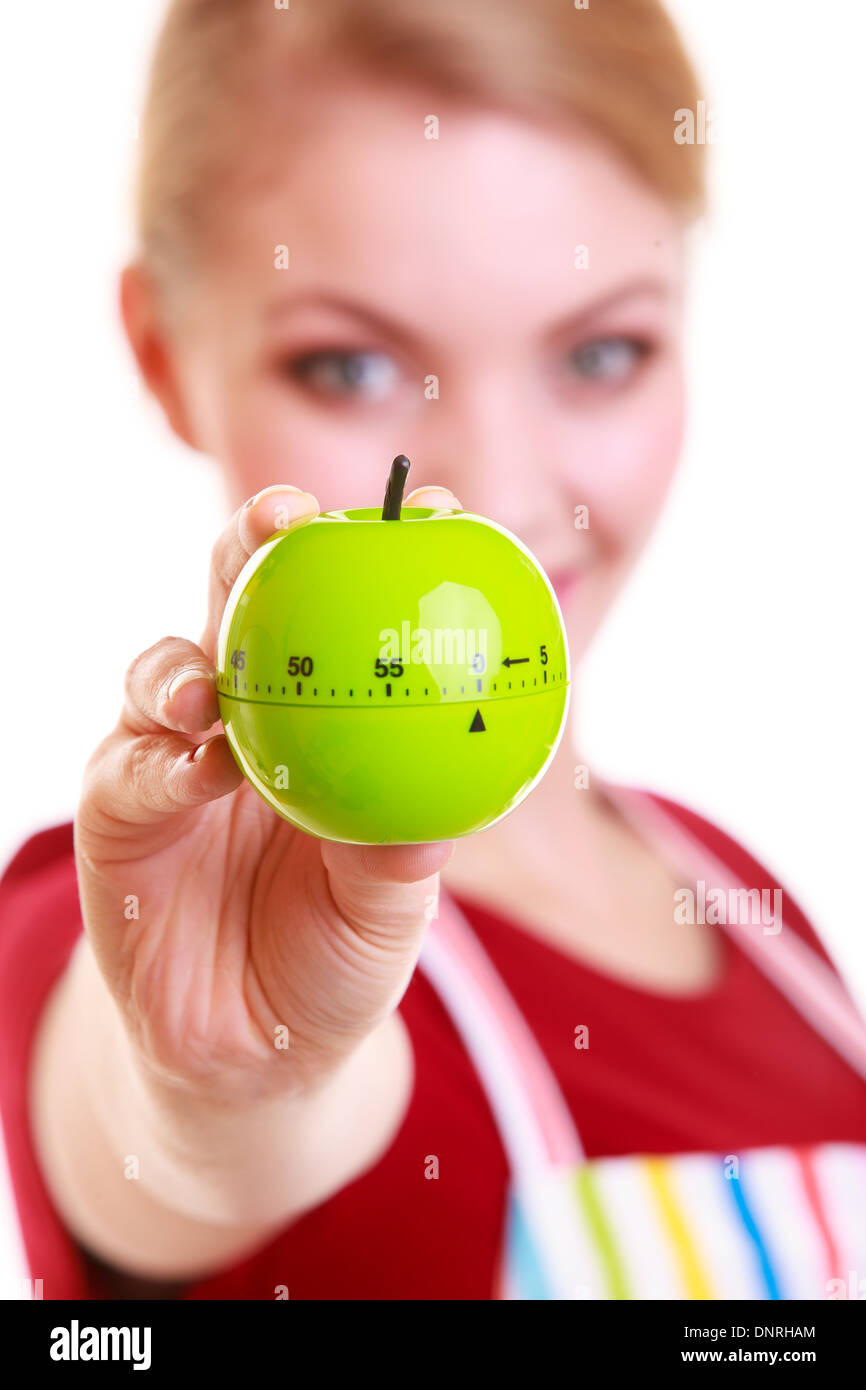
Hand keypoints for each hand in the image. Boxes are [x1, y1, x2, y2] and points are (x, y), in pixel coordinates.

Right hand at [74, 482, 461, 1105]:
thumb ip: (400, 856)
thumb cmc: (333, 957)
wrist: (252, 1051)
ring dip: (187, 657)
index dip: (384, 552)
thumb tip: (443, 810)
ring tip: (213, 678)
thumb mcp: (384, 909)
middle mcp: (247, 716)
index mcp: (324, 720)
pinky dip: (160, 762)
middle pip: (247, 601)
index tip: (439, 511)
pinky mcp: (119, 810)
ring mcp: (175, 754)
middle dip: (258, 542)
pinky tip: (197, 770)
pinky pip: (129, 771)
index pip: (350, 613)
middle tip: (287, 515)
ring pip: (168, 667)